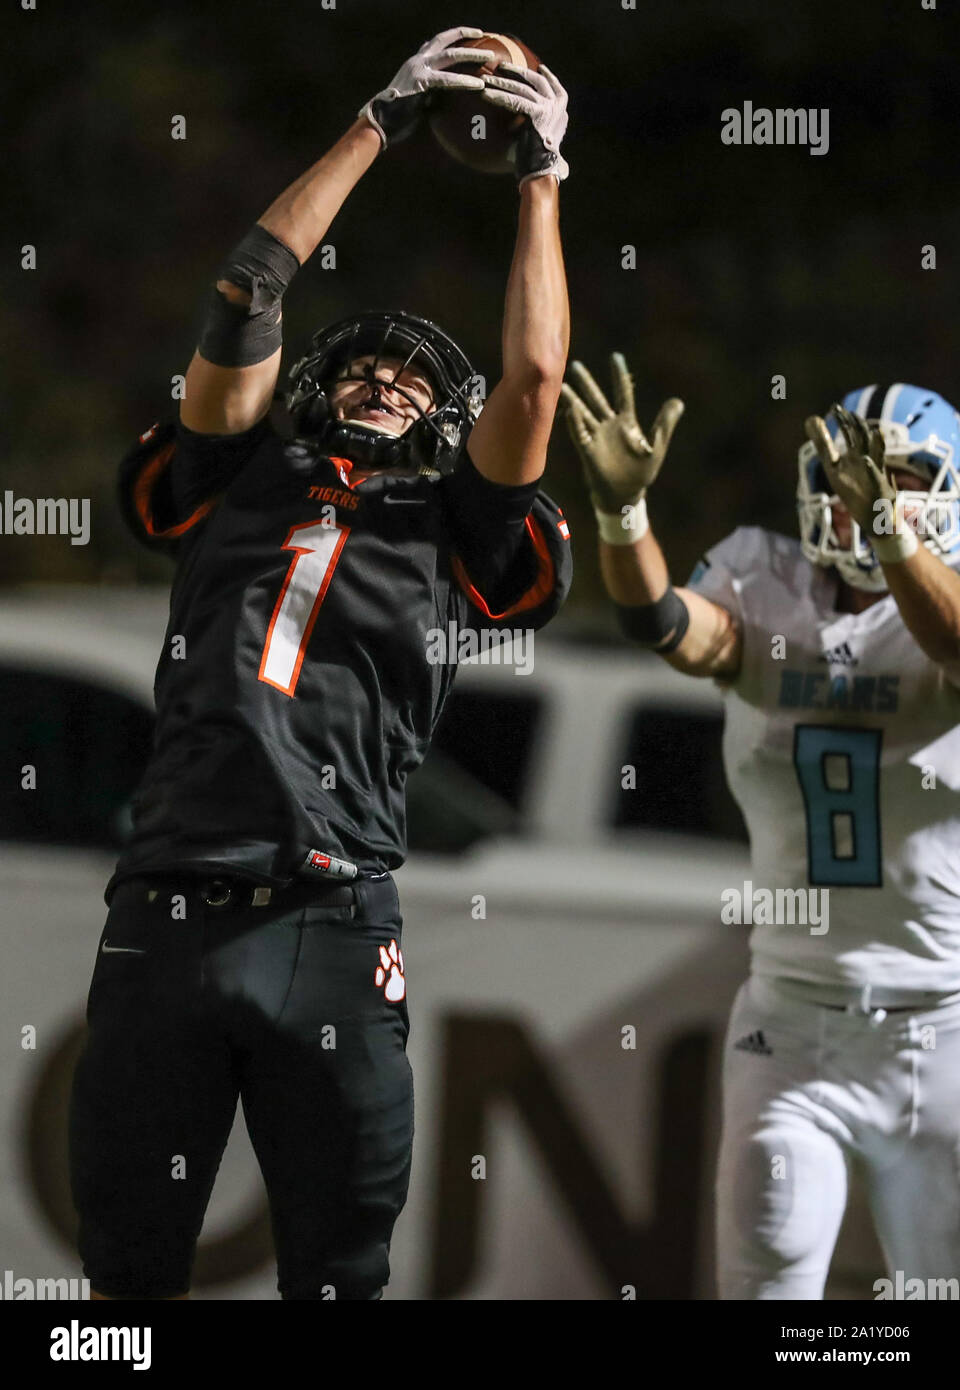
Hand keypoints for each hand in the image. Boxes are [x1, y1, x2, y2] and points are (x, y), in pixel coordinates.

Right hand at [359, 28, 498, 147]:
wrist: (379, 124)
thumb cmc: (397, 119)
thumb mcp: (417, 100)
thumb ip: (431, 94)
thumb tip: (447, 103)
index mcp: (415, 64)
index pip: (435, 43)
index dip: (452, 37)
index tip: (468, 35)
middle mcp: (416, 61)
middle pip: (444, 40)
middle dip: (464, 35)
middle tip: (482, 34)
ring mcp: (418, 70)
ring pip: (449, 55)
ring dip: (471, 54)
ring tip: (490, 56)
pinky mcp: (421, 83)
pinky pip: (447, 80)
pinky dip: (464, 81)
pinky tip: (479, 84)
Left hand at [481, 62, 568, 183]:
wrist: (540, 172)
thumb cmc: (535, 159)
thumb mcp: (541, 136)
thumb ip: (538, 122)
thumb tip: (526, 120)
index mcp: (561, 109)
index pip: (554, 84)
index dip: (546, 75)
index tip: (540, 67)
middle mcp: (558, 105)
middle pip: (536, 80)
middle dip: (517, 71)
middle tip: (501, 66)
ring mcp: (549, 107)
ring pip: (521, 88)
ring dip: (501, 82)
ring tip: (485, 78)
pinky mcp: (537, 113)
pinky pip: (514, 101)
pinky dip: (498, 97)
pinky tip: (485, 94)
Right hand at [561, 353, 683, 514]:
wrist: (625, 496)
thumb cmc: (641, 473)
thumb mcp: (657, 446)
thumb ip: (665, 423)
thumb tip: (678, 401)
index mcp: (627, 422)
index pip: (622, 393)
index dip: (619, 376)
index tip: (615, 357)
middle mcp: (609, 426)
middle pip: (596, 399)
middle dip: (586, 383)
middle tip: (574, 364)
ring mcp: (597, 437)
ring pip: (582, 413)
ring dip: (573, 400)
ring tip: (560, 385)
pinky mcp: (588, 451)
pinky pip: (580, 434)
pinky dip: (575, 423)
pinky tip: (569, 411)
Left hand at [804, 404, 896, 536]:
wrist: (872, 517)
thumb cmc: (853, 489)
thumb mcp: (833, 465)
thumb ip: (823, 444)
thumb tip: (811, 419)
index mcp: (855, 455)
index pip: (851, 434)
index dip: (843, 422)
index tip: (835, 408)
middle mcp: (866, 460)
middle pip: (862, 439)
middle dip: (855, 427)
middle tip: (846, 413)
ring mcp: (874, 473)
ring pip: (875, 454)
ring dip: (871, 442)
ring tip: (869, 429)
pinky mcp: (879, 489)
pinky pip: (875, 478)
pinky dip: (871, 470)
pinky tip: (866, 461)